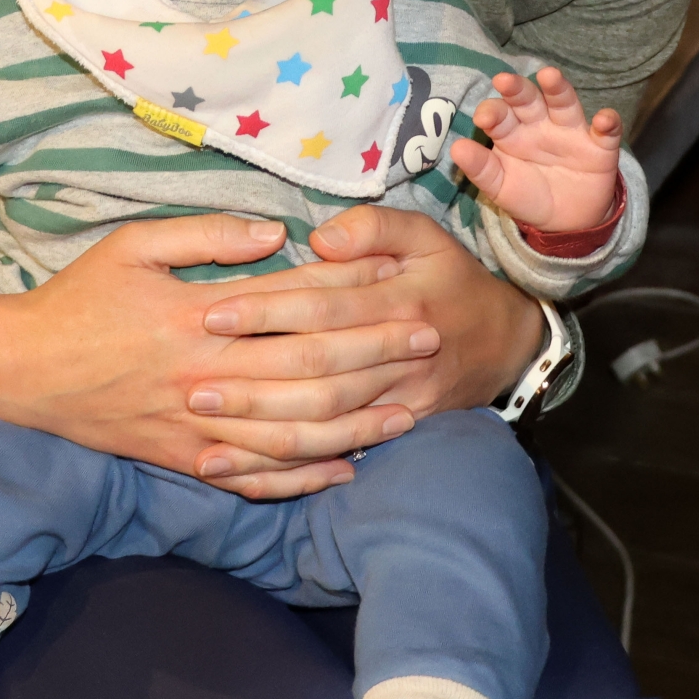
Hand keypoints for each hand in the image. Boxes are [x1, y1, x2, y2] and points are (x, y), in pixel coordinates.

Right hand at [0, 213, 439, 500]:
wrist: (19, 372)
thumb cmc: (78, 298)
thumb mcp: (132, 244)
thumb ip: (206, 233)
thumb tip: (277, 232)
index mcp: (196, 316)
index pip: (294, 307)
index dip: (354, 299)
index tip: (404, 289)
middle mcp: (203, 375)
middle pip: (309, 371)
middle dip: (375, 356)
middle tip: (429, 341)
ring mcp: (194, 426)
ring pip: (291, 434)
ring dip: (355, 424)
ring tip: (407, 412)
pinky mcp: (182, 460)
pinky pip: (252, 478)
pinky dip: (301, 480)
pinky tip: (344, 472)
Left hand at [190, 206, 543, 486]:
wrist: (506, 342)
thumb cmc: (451, 279)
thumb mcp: (425, 234)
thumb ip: (373, 227)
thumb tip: (320, 239)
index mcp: (399, 300)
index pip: (321, 307)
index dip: (266, 310)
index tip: (211, 313)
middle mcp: (398, 356)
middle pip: (316, 371)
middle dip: (251, 378)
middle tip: (192, 382)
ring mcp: (399, 400)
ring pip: (325, 423)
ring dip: (262, 431)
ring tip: (204, 430)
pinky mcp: (395, 431)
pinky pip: (337, 453)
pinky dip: (290, 469)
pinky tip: (244, 470)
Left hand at [449, 67, 621, 231]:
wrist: (568, 222)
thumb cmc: (529, 196)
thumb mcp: (502, 189)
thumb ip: (481, 170)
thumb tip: (456, 149)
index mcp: (512, 133)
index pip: (499, 116)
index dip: (492, 113)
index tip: (483, 117)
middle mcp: (540, 124)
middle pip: (528, 100)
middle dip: (517, 89)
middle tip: (504, 80)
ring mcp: (570, 131)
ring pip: (564, 103)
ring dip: (558, 89)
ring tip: (550, 76)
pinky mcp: (600, 145)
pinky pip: (606, 131)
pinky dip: (608, 123)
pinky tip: (604, 120)